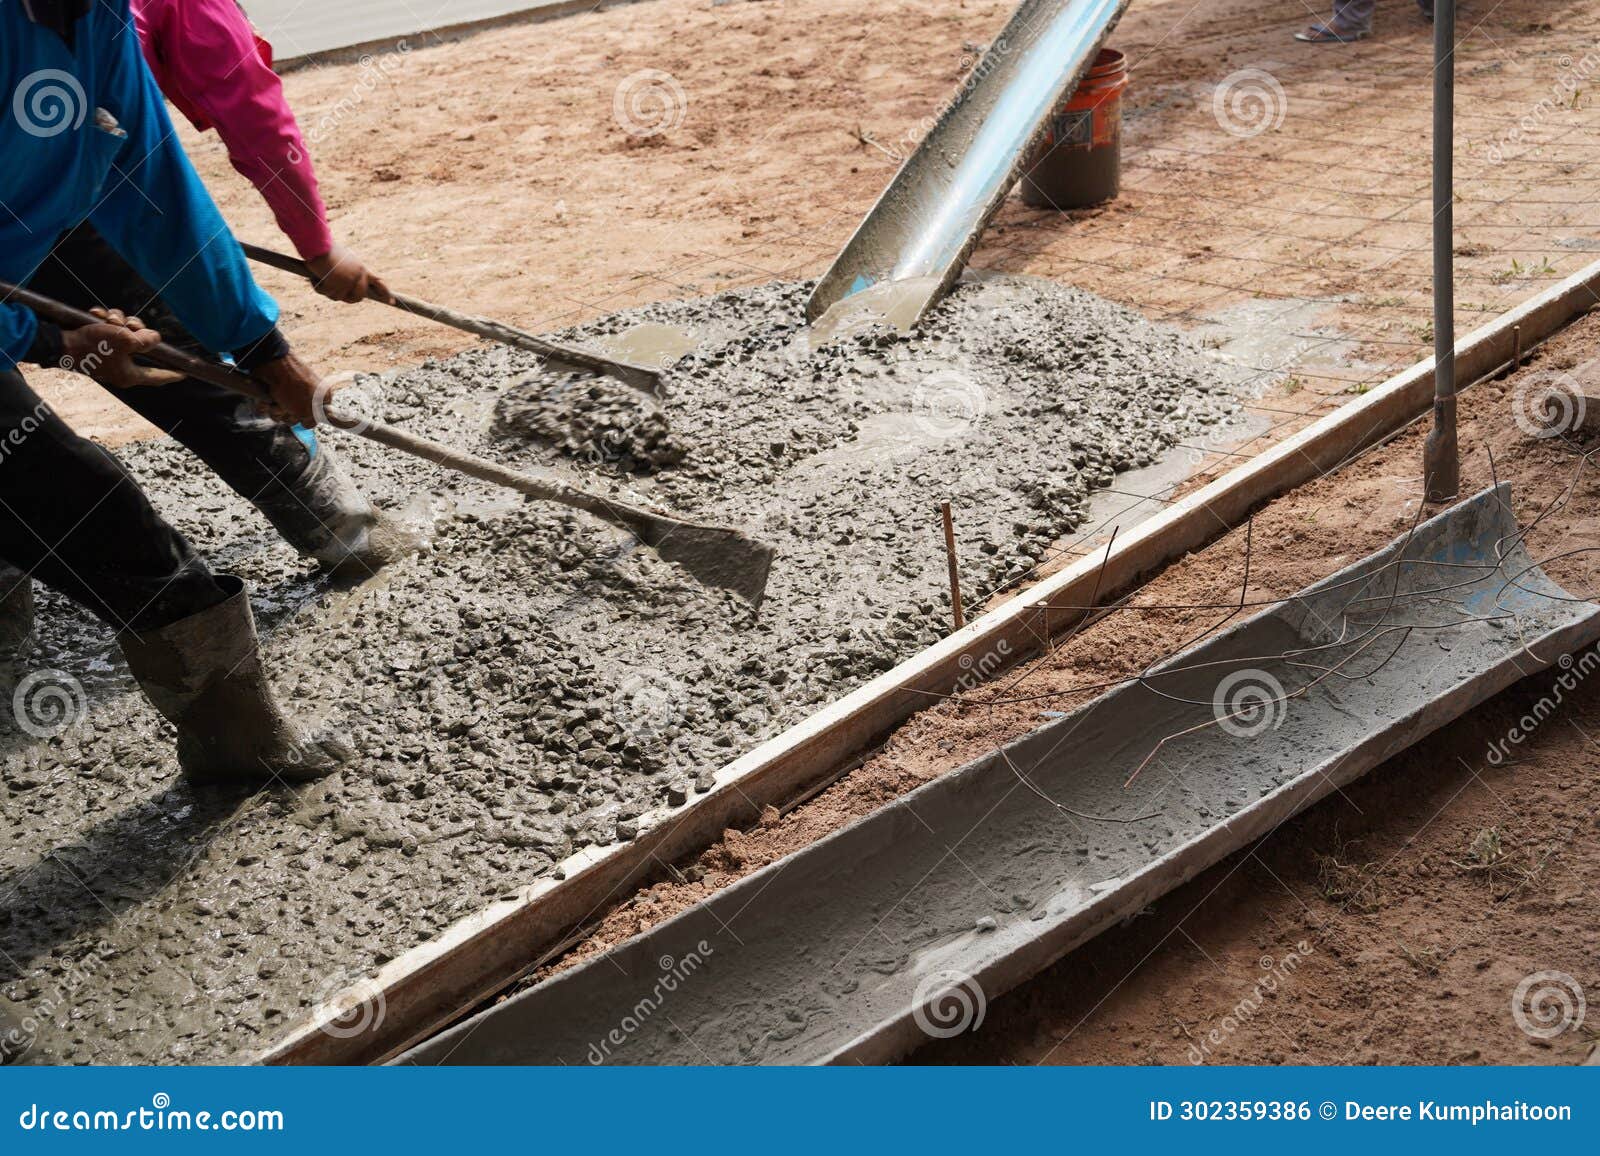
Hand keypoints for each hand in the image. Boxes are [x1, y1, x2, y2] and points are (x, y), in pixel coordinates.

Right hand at [60, 309, 184, 387]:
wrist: (58, 341)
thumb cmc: (92, 345)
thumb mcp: (125, 340)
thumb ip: (146, 341)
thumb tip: (156, 339)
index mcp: (130, 375)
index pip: (158, 377)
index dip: (172, 374)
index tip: (185, 373)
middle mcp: (121, 368)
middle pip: (143, 348)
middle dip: (138, 330)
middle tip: (130, 324)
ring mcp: (109, 357)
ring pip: (126, 334)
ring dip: (119, 321)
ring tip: (108, 319)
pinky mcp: (98, 345)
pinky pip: (111, 331)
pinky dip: (105, 321)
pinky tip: (97, 315)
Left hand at [251, 352, 324, 426]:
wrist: (273, 366)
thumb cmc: (294, 388)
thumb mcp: (308, 411)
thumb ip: (311, 421)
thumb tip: (307, 424)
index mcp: (320, 396)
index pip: (318, 416)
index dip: (309, 419)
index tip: (303, 417)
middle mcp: (305, 395)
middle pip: (298, 418)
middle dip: (290, 416)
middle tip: (288, 407)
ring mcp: (289, 393)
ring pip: (281, 414)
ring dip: (277, 412)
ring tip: (276, 401)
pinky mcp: (273, 392)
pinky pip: (269, 408)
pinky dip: (266, 406)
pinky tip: (267, 399)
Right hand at [304, 243, 392, 304]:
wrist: (317, 243)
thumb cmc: (325, 249)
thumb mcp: (342, 261)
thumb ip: (347, 274)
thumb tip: (346, 290)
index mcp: (361, 268)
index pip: (378, 282)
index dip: (385, 293)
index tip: (392, 301)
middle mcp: (358, 275)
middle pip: (358, 297)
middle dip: (347, 298)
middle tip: (334, 291)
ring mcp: (349, 280)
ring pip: (339, 297)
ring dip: (327, 290)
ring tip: (321, 276)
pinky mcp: (338, 283)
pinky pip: (327, 293)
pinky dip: (319, 287)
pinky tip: (316, 276)